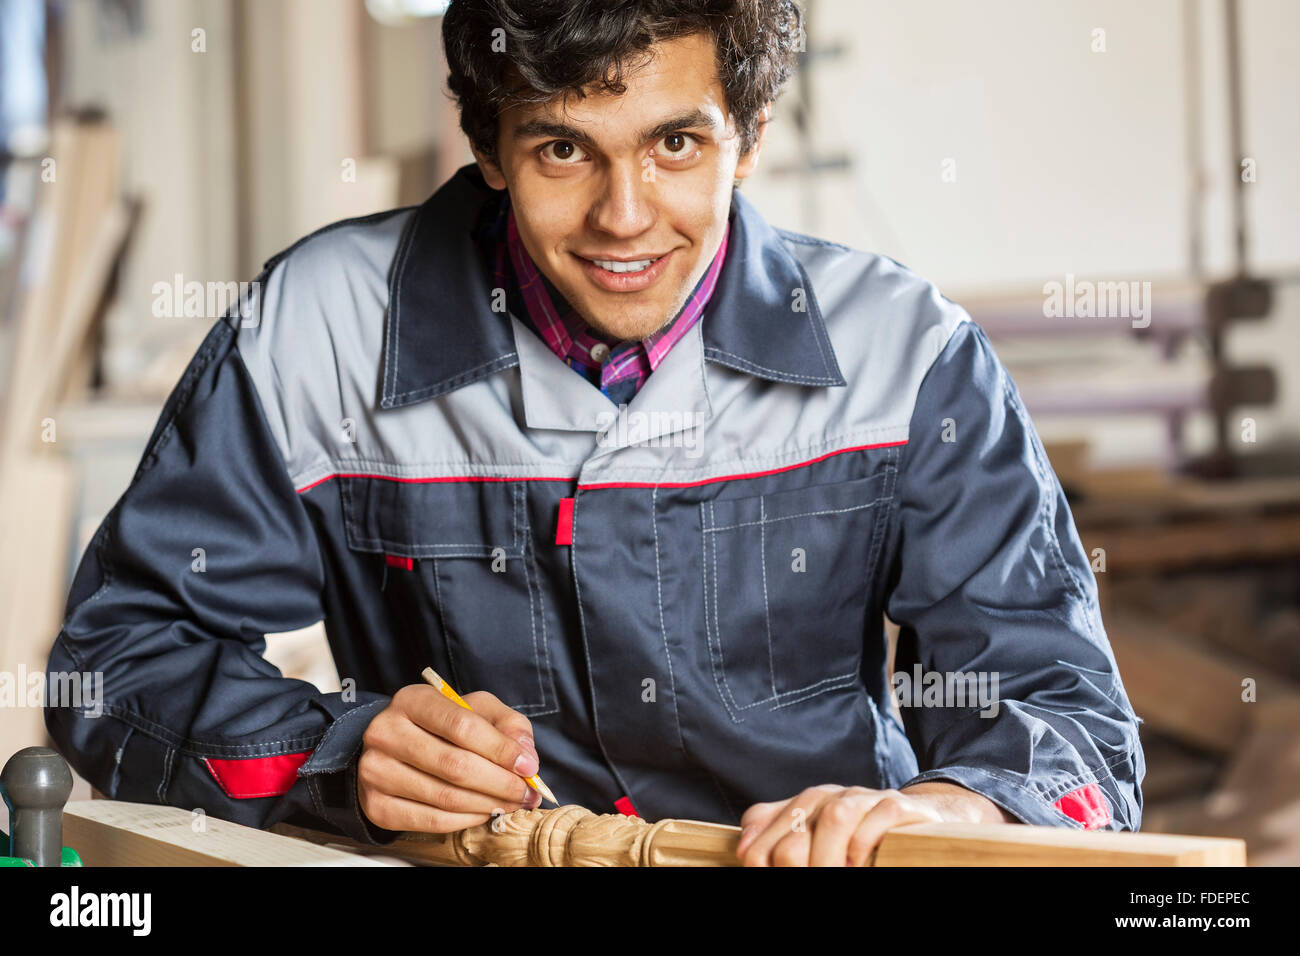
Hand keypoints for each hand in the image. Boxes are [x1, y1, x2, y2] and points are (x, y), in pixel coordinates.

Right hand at [357, 685, 541, 832]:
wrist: (393, 747)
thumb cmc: (441, 726)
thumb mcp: (475, 709)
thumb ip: (506, 725)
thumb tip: (525, 757)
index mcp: (412, 700)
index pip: (462, 726)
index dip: (501, 750)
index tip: (528, 767)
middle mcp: (386, 733)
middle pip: (455, 765)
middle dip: (500, 784)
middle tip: (526, 794)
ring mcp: (376, 771)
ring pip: (445, 797)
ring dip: (488, 805)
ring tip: (512, 804)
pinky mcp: (377, 806)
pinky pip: (431, 821)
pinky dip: (466, 821)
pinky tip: (484, 813)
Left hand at [735, 782, 1013, 865]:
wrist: (921, 818)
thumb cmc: (860, 837)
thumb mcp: (816, 839)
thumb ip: (780, 845)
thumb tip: (747, 855)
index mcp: (801, 805)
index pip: (762, 819)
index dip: (758, 854)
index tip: (765, 874)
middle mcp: (828, 796)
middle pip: (797, 818)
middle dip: (793, 858)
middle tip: (803, 879)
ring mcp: (864, 799)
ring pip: (835, 816)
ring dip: (828, 856)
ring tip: (831, 876)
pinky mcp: (898, 807)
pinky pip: (879, 817)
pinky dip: (864, 843)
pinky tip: (859, 864)